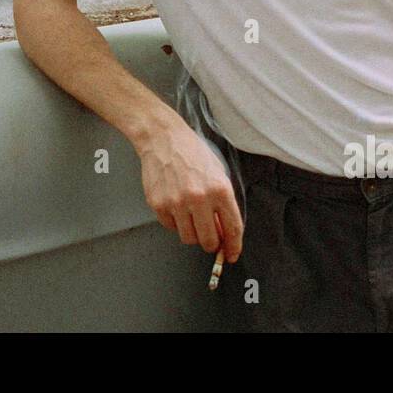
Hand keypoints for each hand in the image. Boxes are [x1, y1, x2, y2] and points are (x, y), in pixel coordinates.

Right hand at [136, 118, 243, 262]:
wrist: (163, 138)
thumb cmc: (192, 152)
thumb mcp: (218, 173)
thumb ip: (223, 203)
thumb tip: (222, 232)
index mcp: (220, 189)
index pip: (232, 229)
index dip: (233, 246)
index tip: (232, 253)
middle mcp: (199, 198)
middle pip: (209, 241)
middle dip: (212, 243)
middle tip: (211, 238)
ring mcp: (177, 203)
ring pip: (189, 238)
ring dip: (193, 233)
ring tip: (191, 216)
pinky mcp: (159, 204)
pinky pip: (171, 227)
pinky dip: (176, 222)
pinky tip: (177, 206)